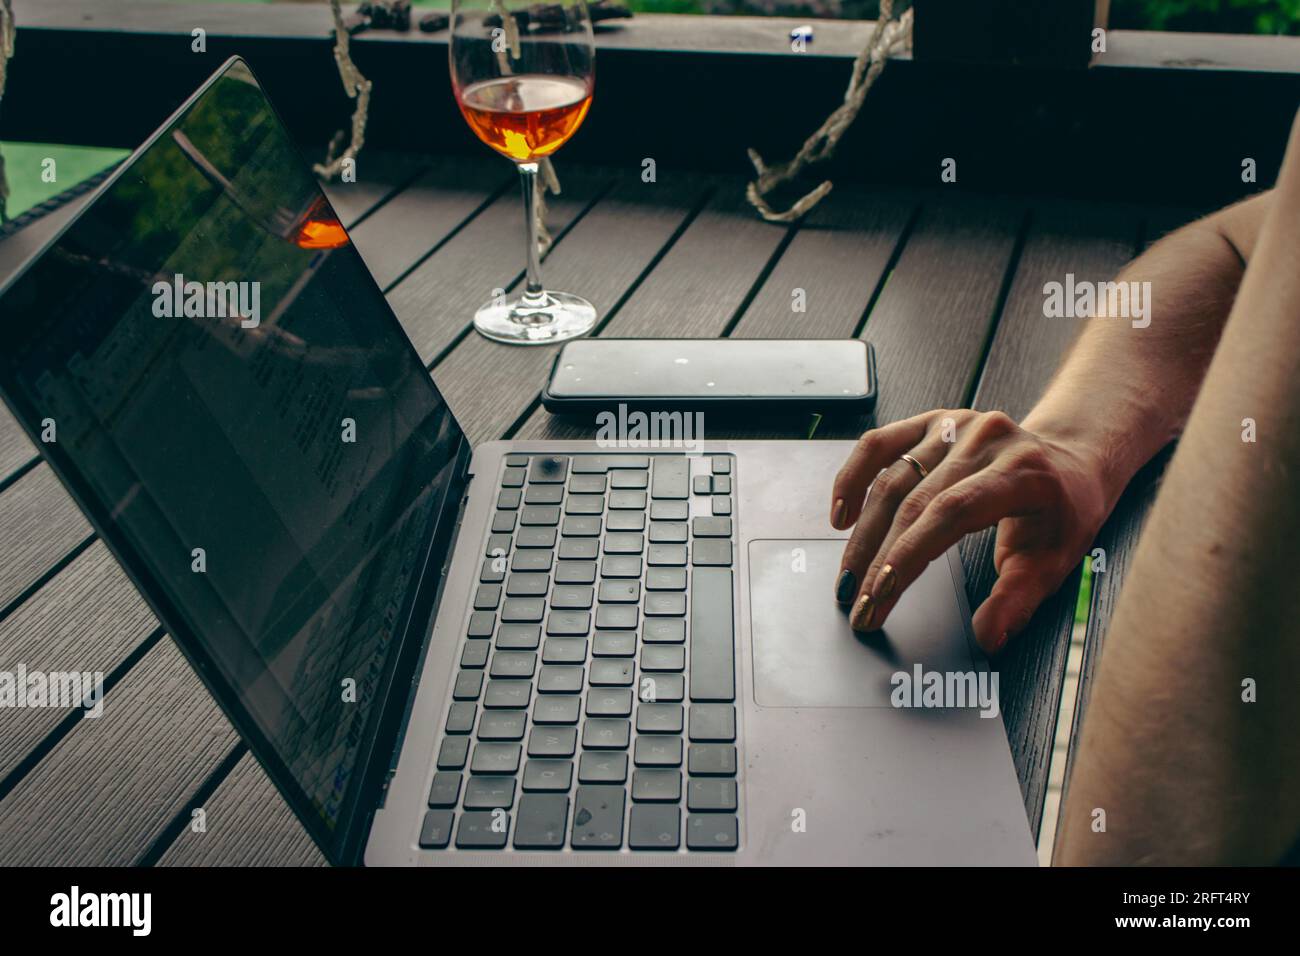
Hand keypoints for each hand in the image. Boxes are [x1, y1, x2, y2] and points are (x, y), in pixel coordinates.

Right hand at [830, 409, 1111, 653]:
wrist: (1069, 461)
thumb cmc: (1062, 512)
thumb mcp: (1054, 561)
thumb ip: (1019, 600)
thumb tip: (988, 638)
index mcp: (1022, 472)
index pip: (952, 512)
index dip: (910, 553)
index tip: (881, 596)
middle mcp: (986, 440)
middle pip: (914, 500)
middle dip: (877, 558)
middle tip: (856, 604)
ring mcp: (955, 426)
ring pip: (891, 477)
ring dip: (862, 532)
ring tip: (847, 577)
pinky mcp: (932, 422)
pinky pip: (879, 444)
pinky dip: (853, 479)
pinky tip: (841, 516)